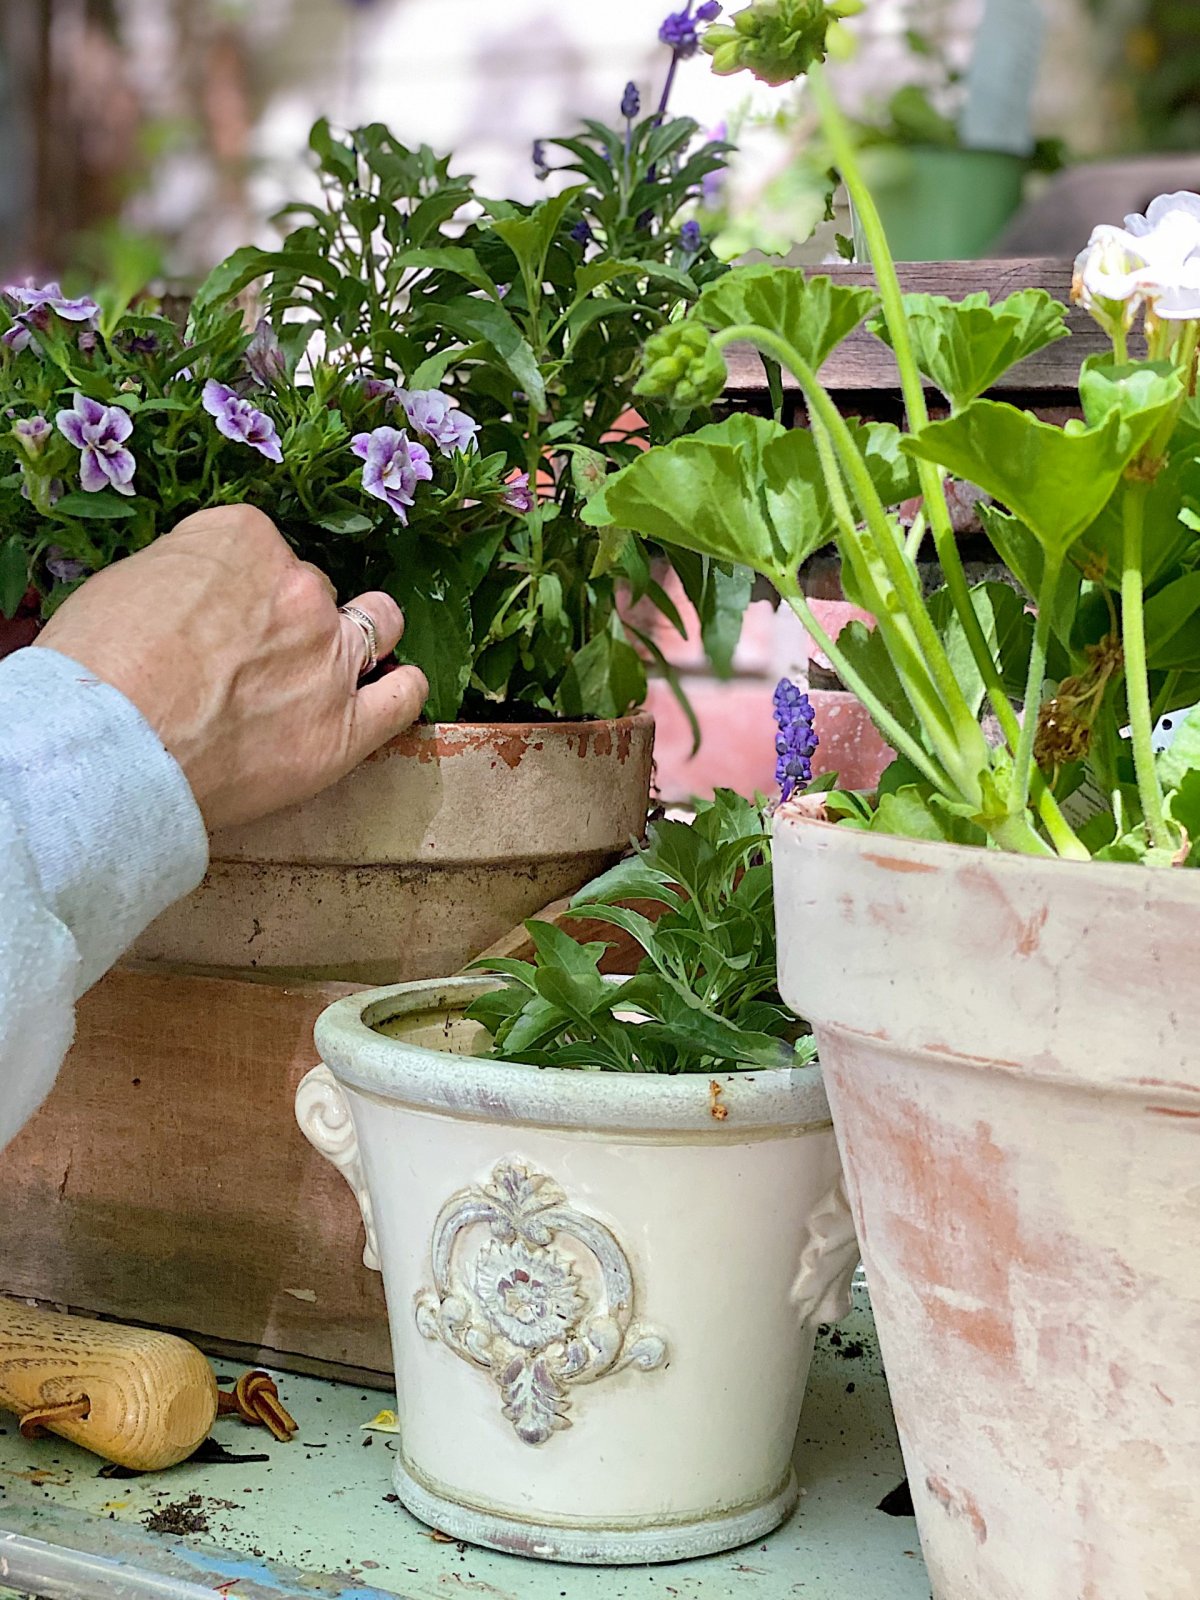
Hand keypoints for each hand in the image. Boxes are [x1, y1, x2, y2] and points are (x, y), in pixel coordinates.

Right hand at [34, 504, 427, 829]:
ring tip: (345, 659)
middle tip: (253, 658)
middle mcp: (299, 588)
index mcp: (243, 540)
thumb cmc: (93, 670)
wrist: (108, 749)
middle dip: (288, 620)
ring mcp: (329, 659)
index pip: (260, 550)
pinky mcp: (345, 728)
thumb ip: (181, 578)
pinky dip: (402, 691)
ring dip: (365, 636)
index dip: (239, 587)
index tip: (218, 615)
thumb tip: (194, 600)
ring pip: (376, 626)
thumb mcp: (124, 584)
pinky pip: (402, 698)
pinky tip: (393, 691)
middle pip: (311, 593)